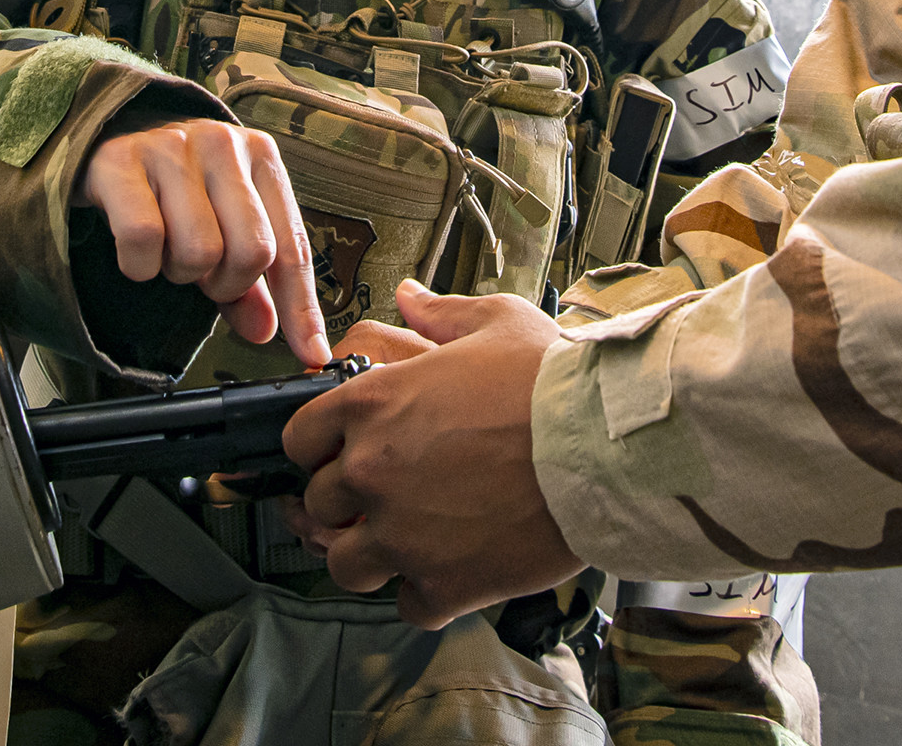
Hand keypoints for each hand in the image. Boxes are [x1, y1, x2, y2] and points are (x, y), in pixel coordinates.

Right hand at [75, 121, 329, 366]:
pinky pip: (143, 239)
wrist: (110, 133)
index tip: (311, 354)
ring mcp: (171, 148)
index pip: (292, 246)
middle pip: (252, 251)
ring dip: (181, 274)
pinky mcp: (120, 161)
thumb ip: (252, 280)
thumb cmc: (179, 187)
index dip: (301, 307)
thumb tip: (267, 332)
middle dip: (228, 285)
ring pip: (199, 250)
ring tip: (169, 253)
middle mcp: (222, 144)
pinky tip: (137, 253)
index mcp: (262, 157)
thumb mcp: (225, 224)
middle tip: (204, 276)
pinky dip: (140, 265)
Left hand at [280, 282, 578, 626]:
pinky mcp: (441, 585)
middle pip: (319, 504)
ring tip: (407, 543)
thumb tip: (410, 296)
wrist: (603, 447)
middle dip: (347, 503)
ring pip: (346, 566)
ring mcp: (401, 534)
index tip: (343, 451)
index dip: (319, 446)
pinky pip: (407, 606)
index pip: (298, 437)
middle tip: (385, 498)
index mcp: (371, 404)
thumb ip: (441, 311)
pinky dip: (425, 595)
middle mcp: (371, 471)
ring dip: (371, 557)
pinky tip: (450, 571)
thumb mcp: (496, 321)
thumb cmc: (552, 381)